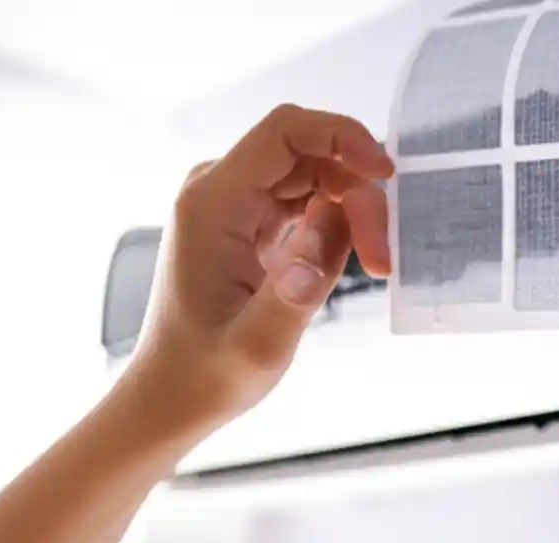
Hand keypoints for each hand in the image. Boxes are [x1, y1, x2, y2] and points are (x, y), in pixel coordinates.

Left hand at [127, 104, 394, 429]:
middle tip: (381, 258)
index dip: (343, 136)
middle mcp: (220, 191)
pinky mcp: (251, 223)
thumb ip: (294, 292)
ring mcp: (235, 205)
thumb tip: (326, 236)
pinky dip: (341, 222)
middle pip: (311, 154)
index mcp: (213, 204)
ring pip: (316, 175)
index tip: (386, 174)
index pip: (285, 132)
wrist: (172, 395)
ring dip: (355, 211)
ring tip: (374, 265)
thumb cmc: (205, 374)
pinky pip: (308, 198)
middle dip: (358, 193)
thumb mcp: (256, 346)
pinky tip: (354, 260)